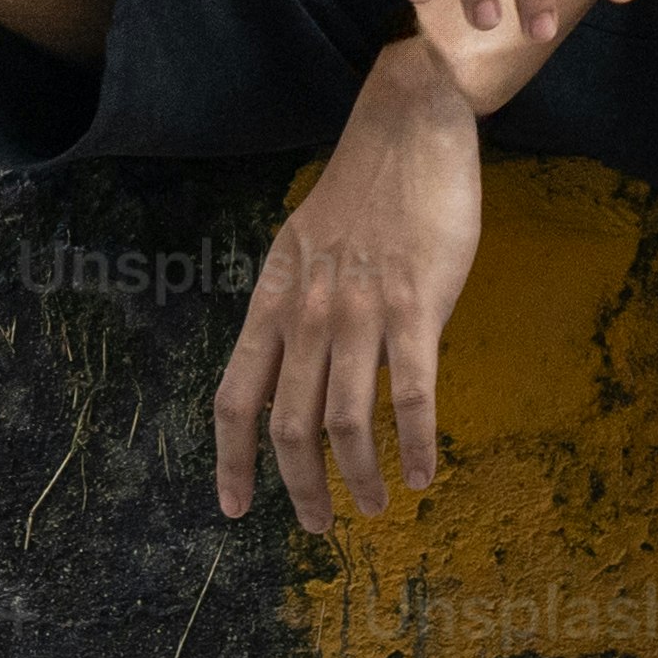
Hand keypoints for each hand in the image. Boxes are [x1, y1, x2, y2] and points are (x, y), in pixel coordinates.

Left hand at [214, 57, 482, 527]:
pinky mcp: (417, 307)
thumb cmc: (362, 187)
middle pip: (290, 427)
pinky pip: (412, 395)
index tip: (236, 509)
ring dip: (358, 480)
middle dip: (300, 490)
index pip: (236, 400)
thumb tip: (305, 364)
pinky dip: (417, 444)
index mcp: (274, 304)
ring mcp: (361, 314)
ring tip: (375, 508)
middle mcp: (308, 317)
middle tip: (318, 527)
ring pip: (347, 423)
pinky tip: (426, 473)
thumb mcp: (304, 249)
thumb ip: (299, 309)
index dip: (231, 463)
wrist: (408, 129)